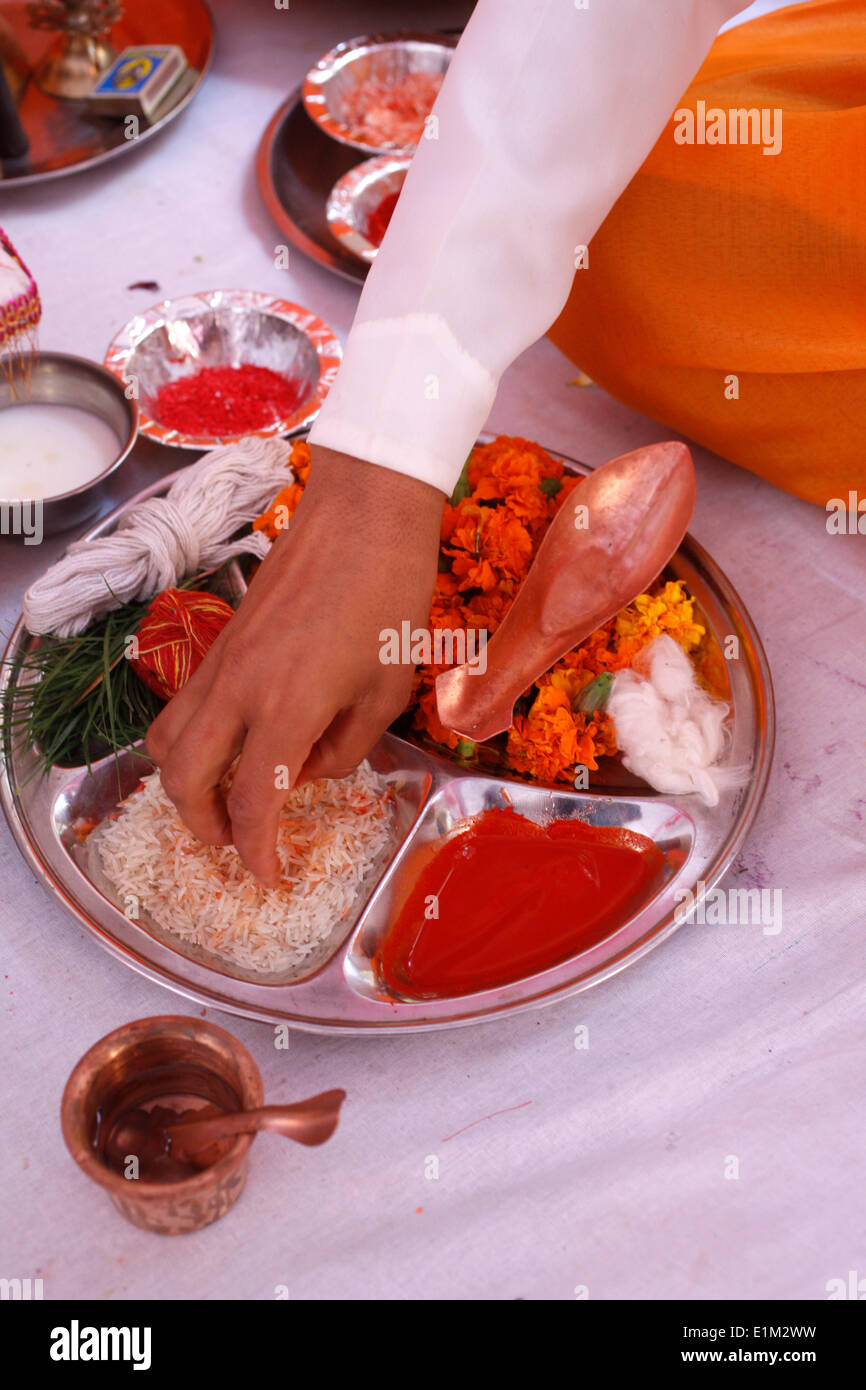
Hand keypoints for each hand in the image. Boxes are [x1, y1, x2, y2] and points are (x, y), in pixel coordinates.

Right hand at [145, 446, 442, 886]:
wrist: (362, 516)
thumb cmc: (389, 598)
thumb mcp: (387, 689)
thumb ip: (346, 748)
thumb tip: (307, 773)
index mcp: (286, 708)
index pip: (252, 803)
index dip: (257, 852)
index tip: (270, 876)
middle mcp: (238, 690)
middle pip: (182, 779)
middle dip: (202, 826)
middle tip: (237, 843)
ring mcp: (220, 662)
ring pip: (166, 740)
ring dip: (184, 783)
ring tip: (226, 798)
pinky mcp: (219, 642)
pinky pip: (183, 706)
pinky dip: (192, 741)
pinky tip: (236, 743)